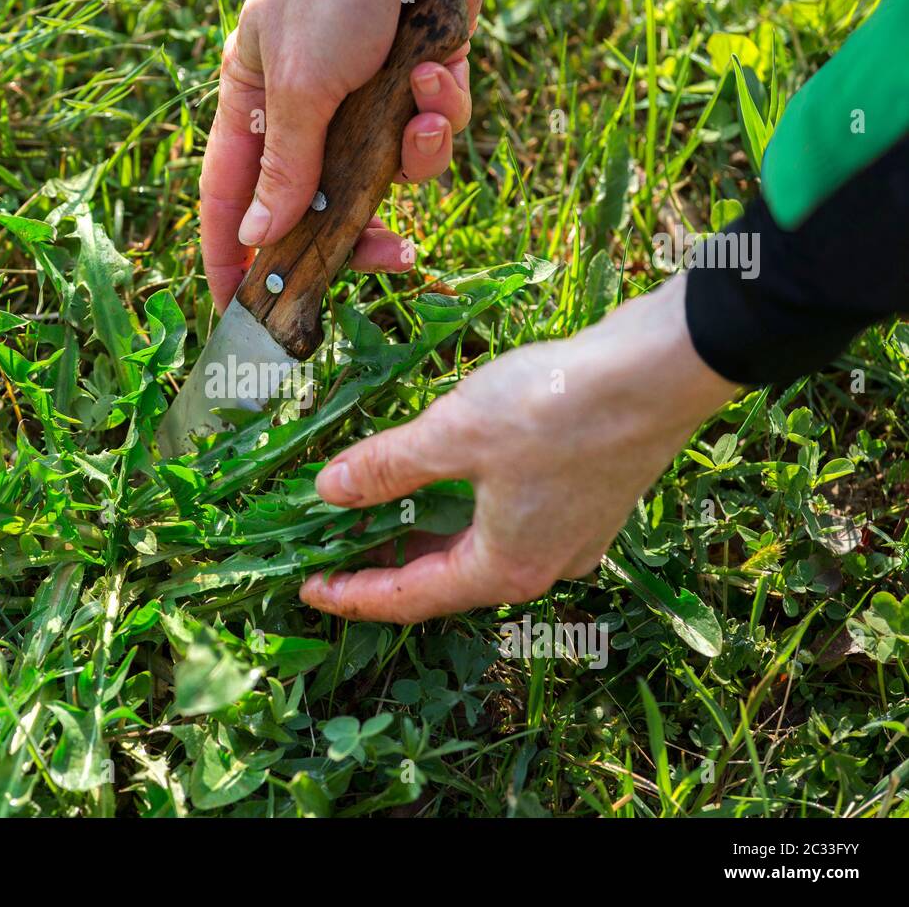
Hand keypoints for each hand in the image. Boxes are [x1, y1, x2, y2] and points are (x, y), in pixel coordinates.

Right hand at [199, 0, 489, 309]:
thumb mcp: (301, 82)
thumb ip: (286, 166)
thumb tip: (258, 240)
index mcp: (254, 106)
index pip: (231, 200)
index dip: (232, 260)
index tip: (240, 315)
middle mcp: (308, 110)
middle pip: (321, 205)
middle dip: (358, 230)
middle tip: (387, 257)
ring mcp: (367, 97)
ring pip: (388, 174)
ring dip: (414, 156)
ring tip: (420, 117)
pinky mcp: (420, 79)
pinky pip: (433, 129)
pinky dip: (442, 110)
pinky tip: (439, 70)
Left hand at [300, 274, 740, 622]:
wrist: (659, 370)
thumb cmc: (555, 407)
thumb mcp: (452, 435)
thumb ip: (387, 467)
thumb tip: (329, 490)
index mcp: (504, 568)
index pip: (408, 599)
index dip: (352, 594)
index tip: (309, 587)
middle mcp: (541, 565)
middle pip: (443, 578)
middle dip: (384, 562)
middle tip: (330, 548)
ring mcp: (571, 536)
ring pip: (477, 547)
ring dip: (423, 532)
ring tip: (374, 513)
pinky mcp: (587, 500)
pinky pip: (506, 521)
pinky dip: (462, 509)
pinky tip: (439, 478)